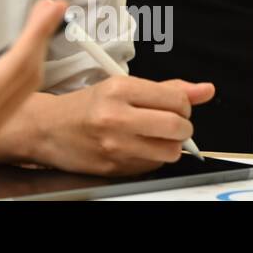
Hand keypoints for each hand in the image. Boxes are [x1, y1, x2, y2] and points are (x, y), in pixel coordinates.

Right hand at [0, 76, 214, 176]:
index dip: (183, 104)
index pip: (176, 99)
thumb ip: (166, 89)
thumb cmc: (83, 106)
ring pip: (170, 151)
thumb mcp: (119, 86)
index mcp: (119, 89)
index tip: (174, 105)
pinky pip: (152, 166)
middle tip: (167, 121)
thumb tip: (204, 90)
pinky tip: (136, 147)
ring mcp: (115, 145)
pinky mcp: (114, 167)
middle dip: (180, 126)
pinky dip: (151, 157)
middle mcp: (116, 116)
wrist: (47, 129)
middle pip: (178, 127)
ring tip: (151, 135)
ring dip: (168, 144)